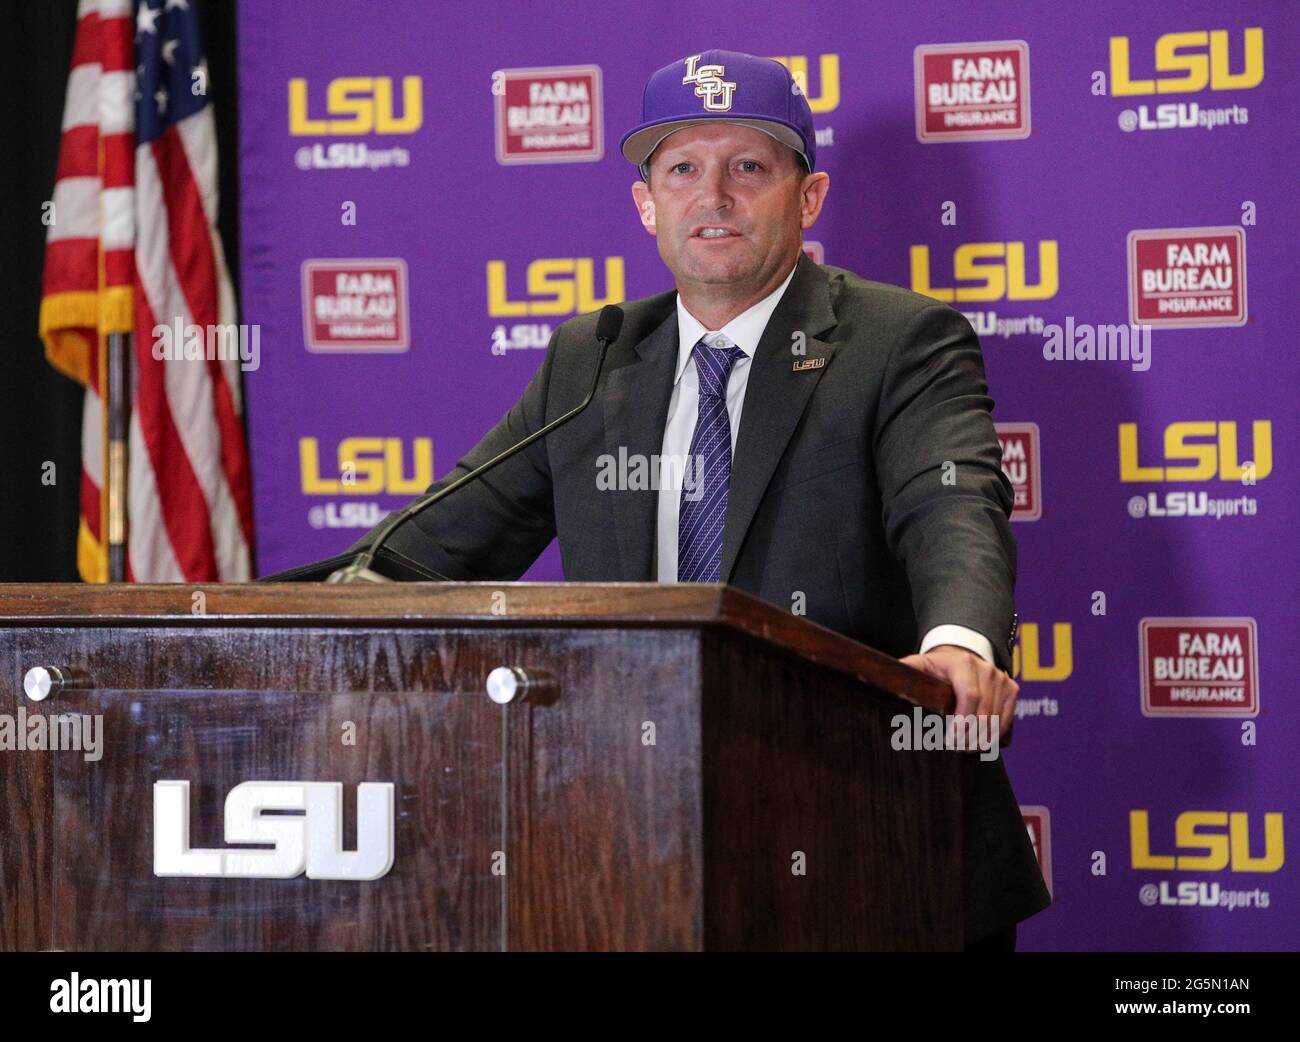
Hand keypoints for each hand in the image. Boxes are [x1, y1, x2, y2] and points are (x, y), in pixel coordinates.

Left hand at [899, 644, 1017, 743]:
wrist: (961, 655)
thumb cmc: (937, 667)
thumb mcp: (919, 665)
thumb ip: (905, 672)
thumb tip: (881, 681)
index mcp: (962, 663)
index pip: (969, 695)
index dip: (962, 721)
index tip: (951, 740)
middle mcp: (985, 668)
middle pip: (983, 711)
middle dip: (970, 735)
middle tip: (957, 749)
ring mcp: (1000, 678)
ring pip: (996, 718)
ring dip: (982, 738)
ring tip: (967, 748)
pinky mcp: (1011, 688)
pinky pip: (1006, 718)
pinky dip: (995, 733)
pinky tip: (981, 742)